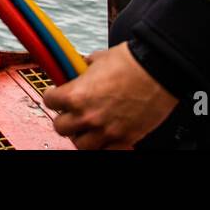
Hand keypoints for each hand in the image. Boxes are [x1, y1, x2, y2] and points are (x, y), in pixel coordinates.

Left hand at [43, 43, 178, 148]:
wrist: (159, 69)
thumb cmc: (131, 61)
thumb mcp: (98, 59)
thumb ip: (85, 68)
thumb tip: (81, 69)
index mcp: (77, 95)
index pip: (49, 101)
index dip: (53, 97)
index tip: (56, 95)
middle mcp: (88, 116)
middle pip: (60, 127)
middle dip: (64, 118)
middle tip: (71, 113)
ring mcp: (107, 131)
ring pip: (81, 145)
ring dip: (81, 135)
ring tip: (87, 127)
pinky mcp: (126, 139)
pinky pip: (107, 151)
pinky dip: (104, 145)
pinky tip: (106, 135)